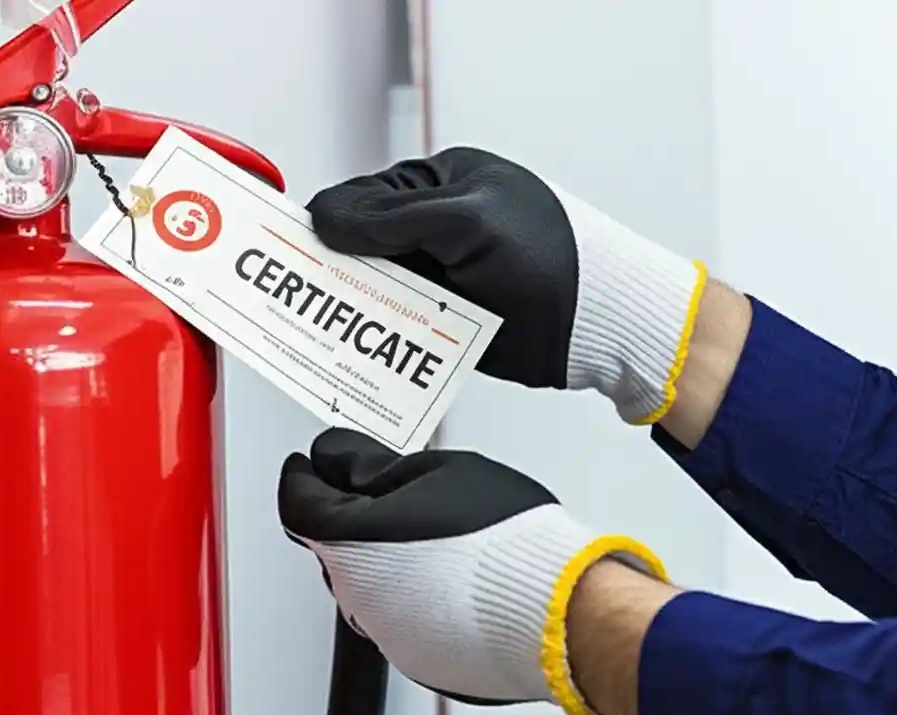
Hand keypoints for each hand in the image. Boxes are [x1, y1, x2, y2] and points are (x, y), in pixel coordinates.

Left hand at [277, 427, 669, 714]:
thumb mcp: (433, 470)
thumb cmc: (504, 539)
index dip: (304, 474)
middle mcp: (357, 597)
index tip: (310, 463)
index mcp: (349, 543)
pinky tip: (454, 577)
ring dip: (387, 558)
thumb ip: (372, 465)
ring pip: (369, 585)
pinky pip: (404, 619)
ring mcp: (388, 635)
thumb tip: (338, 458)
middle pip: (335, 544)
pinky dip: (416, 596)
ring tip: (441, 535)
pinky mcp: (421, 659)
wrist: (558, 610)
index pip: (298, 500)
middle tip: (393, 491)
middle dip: (355, 516)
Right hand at [306, 147, 707, 422]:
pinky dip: (381, 339)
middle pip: (362, 247)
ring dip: (355, 309)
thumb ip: (391, 219)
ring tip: (321, 327)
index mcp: (442, 184)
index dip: (327, 225)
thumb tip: (323, 217)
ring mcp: (444, 274)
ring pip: (376, 291)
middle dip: (336, 272)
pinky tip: (361, 349)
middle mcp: (438, 226)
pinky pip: (400, 327)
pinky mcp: (452, 319)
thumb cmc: (554, 260)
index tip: (290, 252)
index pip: (362, 198)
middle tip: (299, 296)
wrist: (606, 325)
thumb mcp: (466, 224)